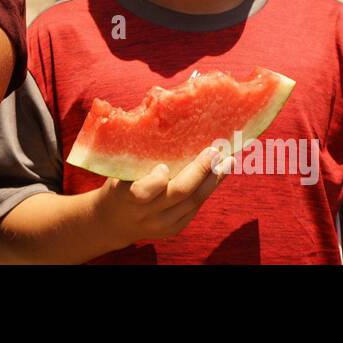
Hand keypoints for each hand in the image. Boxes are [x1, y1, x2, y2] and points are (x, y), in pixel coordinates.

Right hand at [91, 146, 233, 248]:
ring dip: (213, 179)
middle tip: (215, 151)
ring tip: (228, 160)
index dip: (157, 180)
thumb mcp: (118, 173)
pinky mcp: (175, 228)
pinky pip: (196, 207)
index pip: (143, 192)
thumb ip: (137, 156)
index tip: (165, 165)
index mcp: (125, 196)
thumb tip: (162, 113)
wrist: (114, 222)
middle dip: (199, 171)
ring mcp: (162, 224)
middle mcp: (146, 213)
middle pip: (178, 193)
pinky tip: (219, 173)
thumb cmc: (118, 185)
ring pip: (194, 201)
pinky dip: (209, 188)